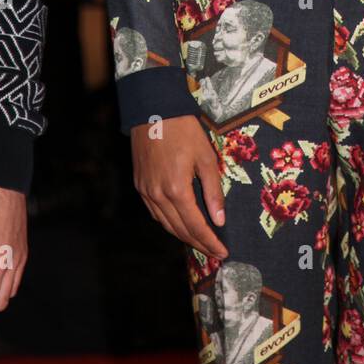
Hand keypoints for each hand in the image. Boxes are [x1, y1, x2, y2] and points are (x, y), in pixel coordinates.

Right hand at [131, 115, 228, 258]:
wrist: (153, 111)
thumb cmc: (183, 131)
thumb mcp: (205, 157)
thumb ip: (213, 191)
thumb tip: (219, 220)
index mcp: (176, 189)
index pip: (196, 226)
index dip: (210, 242)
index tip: (223, 253)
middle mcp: (158, 195)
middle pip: (179, 230)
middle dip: (199, 244)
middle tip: (215, 252)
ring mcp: (146, 192)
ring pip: (165, 224)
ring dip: (183, 236)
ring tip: (201, 242)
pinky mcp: (140, 185)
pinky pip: (155, 213)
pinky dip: (169, 223)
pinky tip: (180, 223)